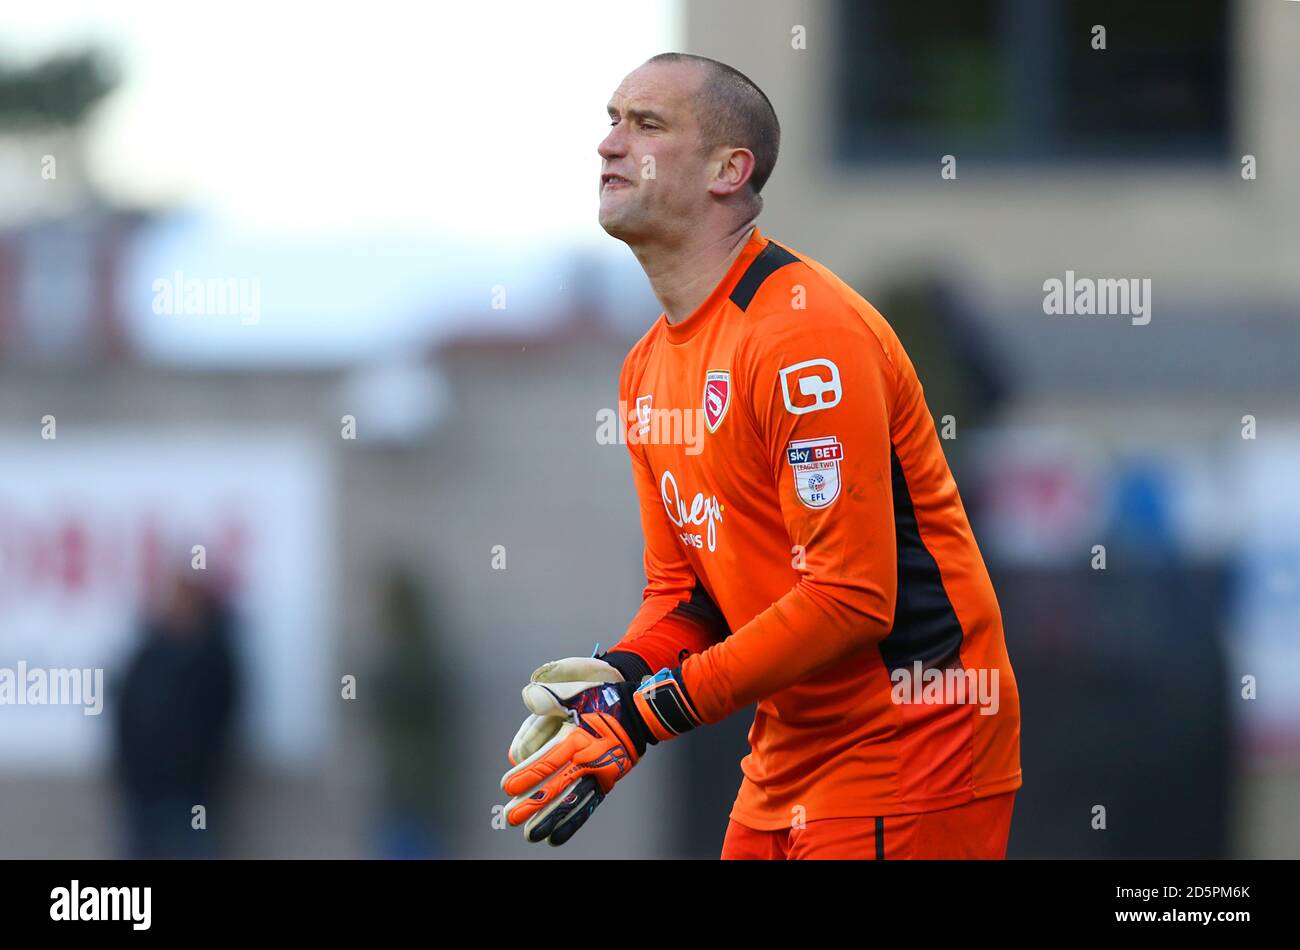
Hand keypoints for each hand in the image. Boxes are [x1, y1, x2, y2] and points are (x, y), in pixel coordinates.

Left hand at [501, 664, 699, 845]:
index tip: (507, 787)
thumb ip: (550, 696)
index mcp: (576, 738)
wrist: (639, 714)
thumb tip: (527, 698)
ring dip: (549, 819)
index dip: (526, 775)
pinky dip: (572, 822)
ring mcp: (598, 774)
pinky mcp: (607, 782)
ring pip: (570, 801)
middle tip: (511, 817)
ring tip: (531, 834)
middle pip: (555, 786)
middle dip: (531, 803)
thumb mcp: (576, 693)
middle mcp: (586, 759)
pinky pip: (588, 806)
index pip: (546, 761)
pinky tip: (556, 837)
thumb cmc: (603, 701)